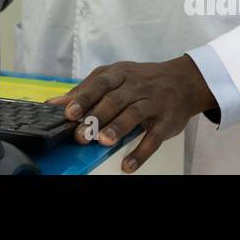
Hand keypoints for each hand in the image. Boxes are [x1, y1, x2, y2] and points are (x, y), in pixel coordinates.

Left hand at [45, 55, 216, 172]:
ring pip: (134, 115)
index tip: (68, 112)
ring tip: (103, 141)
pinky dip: (141, 152)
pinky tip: (127, 165)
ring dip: (117, 128)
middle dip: (96, 117)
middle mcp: (136, 86)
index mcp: (120, 74)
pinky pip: (154, 137)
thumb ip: (87, 90)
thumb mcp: (115, 77)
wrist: (184, 81)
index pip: (99, 84)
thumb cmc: (142, 80)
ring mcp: (152, 103)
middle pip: (114, 100)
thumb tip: (55, 103)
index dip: (84, 98)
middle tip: (80, 135)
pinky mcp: (166, 121)